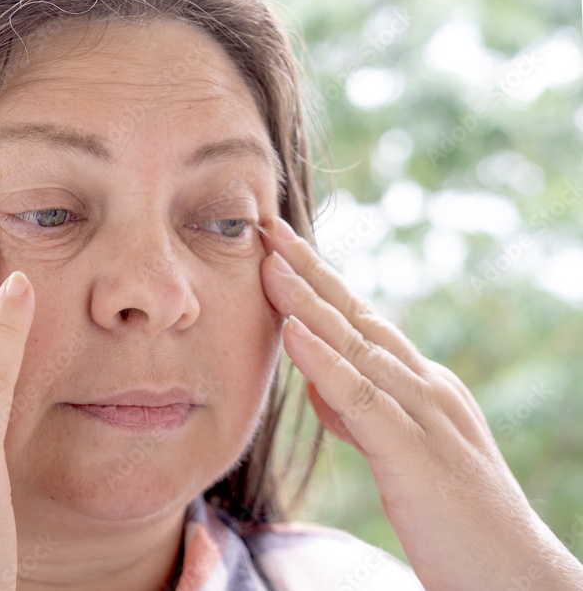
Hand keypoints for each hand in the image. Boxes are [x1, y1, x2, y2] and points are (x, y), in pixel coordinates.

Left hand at [258, 216, 582, 590]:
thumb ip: (361, 415)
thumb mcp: (399, 454)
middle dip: (309, 270)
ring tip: (269, 262)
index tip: (278, 248)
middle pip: (357, 316)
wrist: (514, 577)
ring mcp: (424, 414)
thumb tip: (317, 385)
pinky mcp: (414, 453)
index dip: (318, 282)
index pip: (361, 321)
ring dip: (308, 301)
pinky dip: (324, 362)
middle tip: (268, 227)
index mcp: (421, 385)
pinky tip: (293, 332)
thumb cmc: (455, 520)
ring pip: (356, 345)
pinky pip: (362, 399)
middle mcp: (425, 386)